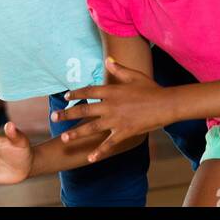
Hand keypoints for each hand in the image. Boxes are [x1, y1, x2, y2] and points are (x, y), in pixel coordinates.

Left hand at [53, 58, 172, 162]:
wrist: (166, 104)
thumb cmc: (151, 88)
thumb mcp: (135, 76)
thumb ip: (119, 69)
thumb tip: (108, 60)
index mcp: (112, 91)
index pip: (89, 92)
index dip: (76, 93)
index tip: (66, 96)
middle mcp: (110, 106)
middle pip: (84, 110)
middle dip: (68, 114)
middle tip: (54, 117)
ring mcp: (116, 121)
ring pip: (91, 128)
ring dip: (76, 133)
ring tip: (64, 138)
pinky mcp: (124, 132)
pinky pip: (109, 144)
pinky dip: (99, 152)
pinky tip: (89, 158)